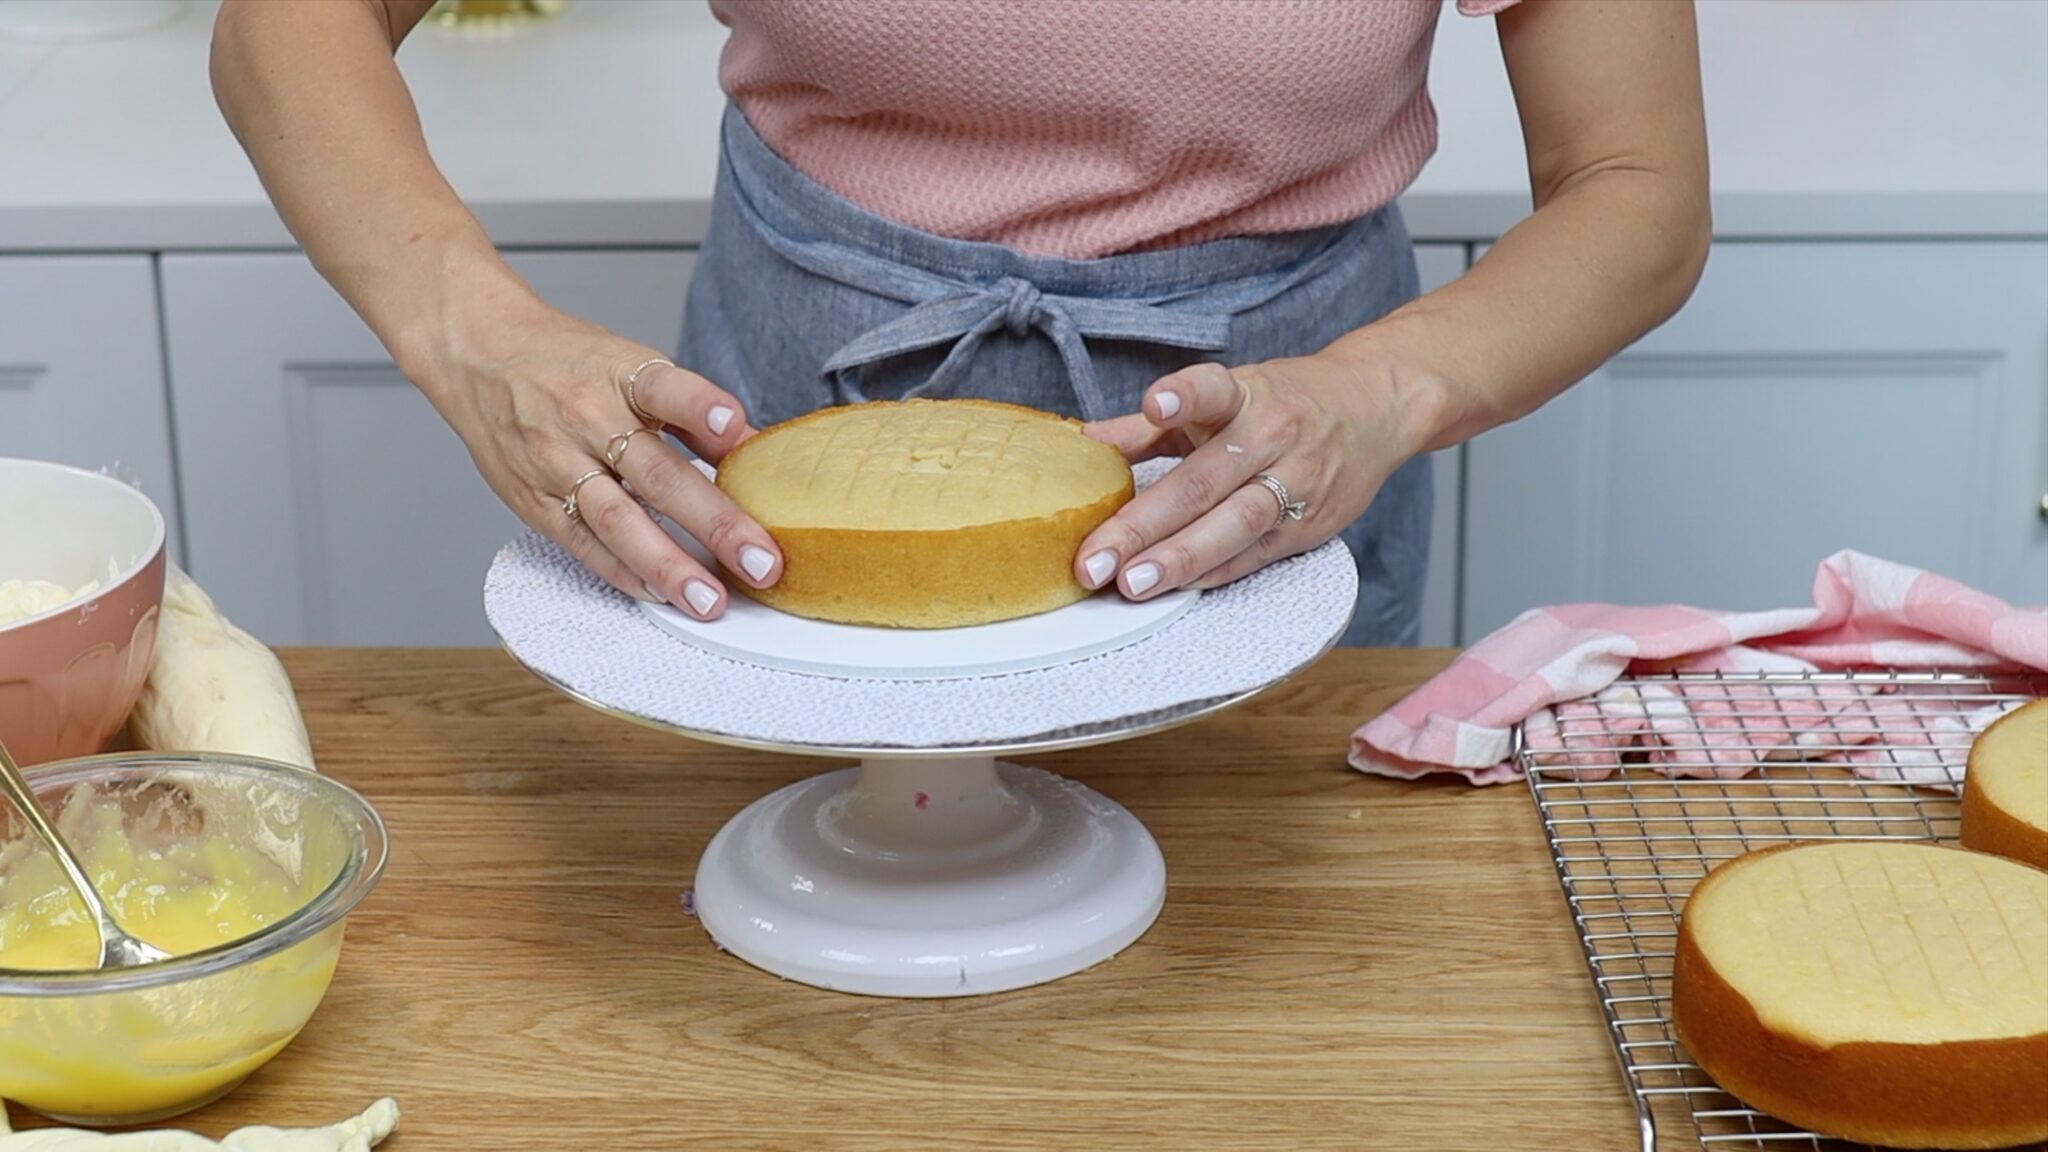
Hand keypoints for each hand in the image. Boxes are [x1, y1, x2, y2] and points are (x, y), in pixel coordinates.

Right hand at [411, 290, 781, 618]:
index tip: (734, 426)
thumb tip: (757, 448)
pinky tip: (659, 596)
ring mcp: (556, 462)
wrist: (476, 353)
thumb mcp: (631, 365)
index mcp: (620, 375)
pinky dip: (623, 572)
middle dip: (714, 523)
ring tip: (710, 600)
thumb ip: (693, 412)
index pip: (663, 388)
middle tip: (761, 562)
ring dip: (668, 565)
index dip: (699, 407)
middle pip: (656, 475)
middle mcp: (588, 419)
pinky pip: (582, 543)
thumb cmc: (567, 362)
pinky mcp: (530, 499)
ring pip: (617, 520)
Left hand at [1074, 355, 1423, 598]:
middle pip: (1204, 482)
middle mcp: (1272, 435)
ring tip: (1133, 584)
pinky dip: (1215, 572)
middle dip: (1144, 525)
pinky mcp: (1313, 523)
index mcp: (1244, 394)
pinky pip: (1257, 553)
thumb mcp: (1223, 397)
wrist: (1377, 405)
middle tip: (1094, 560)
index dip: (1185, 397)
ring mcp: (1297, 481)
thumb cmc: (1285, 401)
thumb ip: (1152, 427)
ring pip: (1236, 525)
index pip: (1214, 390)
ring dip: (1181, 558)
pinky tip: (1178, 588)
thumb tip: (1086, 443)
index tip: (1157, 405)